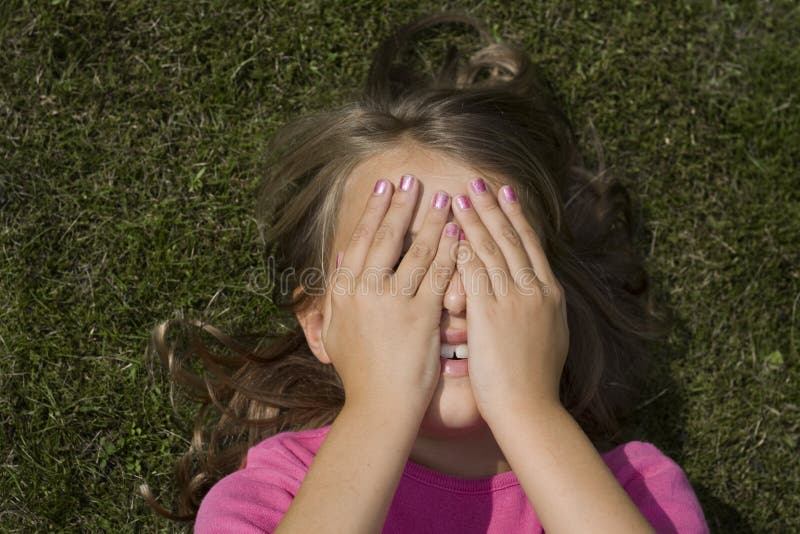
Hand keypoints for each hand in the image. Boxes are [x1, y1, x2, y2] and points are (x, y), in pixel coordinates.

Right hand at [321, 177, 459, 412]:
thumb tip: (340, 259)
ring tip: (443, 198)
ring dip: (430, 221)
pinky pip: (437, 275)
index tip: (384, 188)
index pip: (360, 241)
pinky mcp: (420, 316)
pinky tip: (458, 233)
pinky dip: (448, 251)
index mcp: (343, 293)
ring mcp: (392, 302)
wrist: (378, 407)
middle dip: (400, 205)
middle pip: (385, 238)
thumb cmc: (359, 374)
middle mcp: (364, 291)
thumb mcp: (335, 332)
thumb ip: (335, 294)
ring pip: (414, 251)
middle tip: (411, 178)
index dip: (374, 212)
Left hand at [451, 178, 568, 422]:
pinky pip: (475, 271)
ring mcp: (514, 299)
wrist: (531, 409)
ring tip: (460, 195)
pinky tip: (451, 231)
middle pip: (511, 238)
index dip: (517, 217)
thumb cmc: (535, 381)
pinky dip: (464, 248)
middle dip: (494, 207)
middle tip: (480, 180)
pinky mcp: (491, 313)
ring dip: (475, 219)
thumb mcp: (550, 337)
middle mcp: (535, 290)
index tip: (506, 194)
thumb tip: (538, 296)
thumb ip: (541, 311)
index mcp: (550, 294)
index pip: (530, 245)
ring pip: (492, 248)